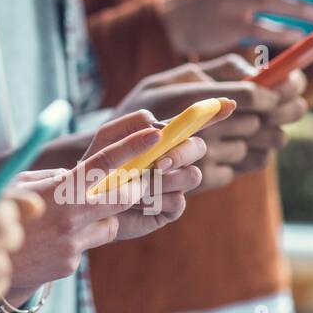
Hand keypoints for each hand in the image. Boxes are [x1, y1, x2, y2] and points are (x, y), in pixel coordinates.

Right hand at [0, 112, 188, 303]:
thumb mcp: (21, 184)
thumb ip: (51, 178)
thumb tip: (73, 174)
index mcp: (58, 190)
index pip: (104, 164)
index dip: (131, 147)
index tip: (153, 135)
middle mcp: (70, 217)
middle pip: (121, 198)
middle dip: (133, 188)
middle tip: (136, 181)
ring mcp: (72, 243)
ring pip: (106, 225)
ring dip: (100, 217)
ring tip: (69, 217)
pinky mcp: (69, 264)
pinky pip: (85, 245)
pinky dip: (76, 238)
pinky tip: (51, 240)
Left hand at [80, 108, 212, 239]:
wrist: (84, 202)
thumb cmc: (96, 165)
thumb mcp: (107, 139)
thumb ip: (131, 125)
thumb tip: (159, 126)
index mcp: (162, 138)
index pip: (193, 124)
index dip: (214, 113)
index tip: (228, 104)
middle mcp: (174, 160)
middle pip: (198, 149)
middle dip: (183, 153)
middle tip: (159, 162)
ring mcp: (174, 185)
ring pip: (192, 176)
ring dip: (164, 179)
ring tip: (134, 184)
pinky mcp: (169, 209)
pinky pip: (177, 202)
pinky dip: (155, 201)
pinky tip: (135, 202)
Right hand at [116, 55, 305, 188]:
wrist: (112, 157)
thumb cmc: (143, 109)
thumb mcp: (167, 79)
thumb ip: (214, 70)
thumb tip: (255, 71)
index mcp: (187, 100)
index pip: (250, 96)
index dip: (276, 91)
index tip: (287, 85)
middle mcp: (197, 131)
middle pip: (263, 121)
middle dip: (284, 109)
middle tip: (294, 102)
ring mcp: (202, 159)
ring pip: (260, 144)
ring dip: (266, 134)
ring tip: (260, 124)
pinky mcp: (206, 180)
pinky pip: (249, 164)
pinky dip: (253, 153)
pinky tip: (242, 144)